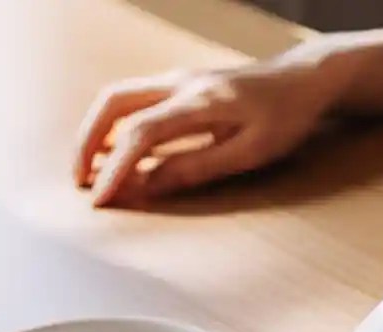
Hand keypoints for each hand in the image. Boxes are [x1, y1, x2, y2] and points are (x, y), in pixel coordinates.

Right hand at [74, 61, 336, 206]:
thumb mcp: (252, 151)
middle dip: (87, 142)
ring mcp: (179, 79)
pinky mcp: (182, 84)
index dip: (116, 168)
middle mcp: (181, 83)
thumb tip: (148, 184)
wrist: (303, 79)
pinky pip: (136, 100)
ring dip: (97, 131)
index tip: (101, 200)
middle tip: (79, 182)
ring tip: (89, 170)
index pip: (142, 133)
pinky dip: (117, 124)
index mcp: (200, 102)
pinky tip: (116, 151)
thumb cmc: (286, 118)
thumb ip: (199, 167)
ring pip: (119, 98)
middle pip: (114, 103)